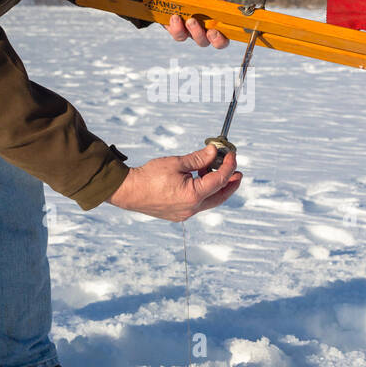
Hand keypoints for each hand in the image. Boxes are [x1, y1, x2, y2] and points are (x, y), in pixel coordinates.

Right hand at [108, 144, 242, 220]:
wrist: (128, 191)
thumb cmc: (149, 176)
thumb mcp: (177, 162)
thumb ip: (198, 158)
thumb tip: (214, 152)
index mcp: (193, 195)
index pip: (220, 180)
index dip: (229, 166)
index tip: (232, 155)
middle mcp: (192, 208)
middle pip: (220, 196)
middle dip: (231, 184)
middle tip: (237, 172)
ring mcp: (185, 214)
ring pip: (209, 201)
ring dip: (216, 187)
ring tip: (214, 170)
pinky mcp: (178, 214)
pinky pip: (197, 204)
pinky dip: (203, 192)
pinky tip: (199, 179)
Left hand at [159, 0, 229, 47]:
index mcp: (217, 10)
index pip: (230, 27)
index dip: (234, 31)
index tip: (233, 26)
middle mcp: (206, 21)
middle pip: (218, 41)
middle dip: (218, 40)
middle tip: (212, 31)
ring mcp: (191, 27)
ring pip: (199, 40)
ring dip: (197, 34)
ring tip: (190, 20)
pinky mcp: (175, 27)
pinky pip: (179, 35)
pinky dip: (178, 29)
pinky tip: (175, 17)